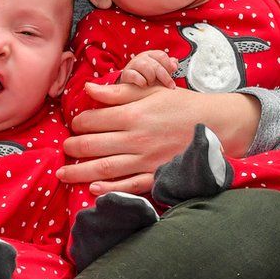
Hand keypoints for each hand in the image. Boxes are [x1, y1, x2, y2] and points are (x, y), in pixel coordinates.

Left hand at [56, 82, 259, 195]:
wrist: (217, 125)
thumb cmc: (181, 105)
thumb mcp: (151, 91)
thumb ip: (119, 91)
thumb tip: (89, 88)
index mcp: (132, 115)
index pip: (93, 120)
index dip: (79, 122)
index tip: (75, 124)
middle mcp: (135, 139)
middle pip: (93, 145)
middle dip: (73, 147)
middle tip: (65, 148)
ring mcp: (145, 160)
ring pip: (104, 168)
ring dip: (80, 172)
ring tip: (62, 174)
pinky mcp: (156, 176)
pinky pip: (128, 185)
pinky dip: (109, 189)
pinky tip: (93, 189)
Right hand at [119, 50, 177, 88]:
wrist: (131, 85)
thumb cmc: (147, 77)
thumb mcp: (159, 71)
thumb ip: (168, 66)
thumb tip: (175, 63)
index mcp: (151, 55)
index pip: (161, 55)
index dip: (168, 65)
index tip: (173, 73)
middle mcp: (141, 58)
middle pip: (155, 64)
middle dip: (165, 76)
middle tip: (170, 86)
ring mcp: (133, 65)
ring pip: (145, 67)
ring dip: (151, 77)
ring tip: (152, 84)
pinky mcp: (126, 74)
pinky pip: (135, 76)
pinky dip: (141, 82)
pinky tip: (144, 86)